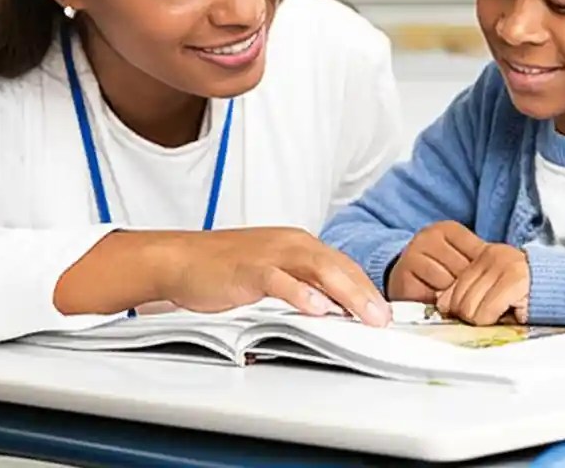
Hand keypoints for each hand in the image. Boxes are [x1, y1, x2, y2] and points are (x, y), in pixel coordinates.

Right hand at [54, 228, 390, 326]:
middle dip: (365, 294)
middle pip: (338, 266)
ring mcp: (271, 254)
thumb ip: (301, 285)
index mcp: (299, 245)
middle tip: (384, 320)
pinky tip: (316, 308)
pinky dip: (300, 293)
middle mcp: (291, 244)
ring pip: (317, 269)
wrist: (180, 259)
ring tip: (365, 316)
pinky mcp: (249, 269)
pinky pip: (280, 280)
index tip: (385, 313)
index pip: (343, 266)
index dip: (366, 289)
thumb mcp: (272, 275)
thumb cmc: (224, 269)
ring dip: (345, 294)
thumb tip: (332, 309)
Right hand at [387, 220, 487, 301]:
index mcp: (446, 229)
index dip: (484, 273)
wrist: (404, 278)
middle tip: (470, 297)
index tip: (485, 284)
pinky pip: (430, 294)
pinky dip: (437, 303)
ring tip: (452, 299)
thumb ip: (481, 261)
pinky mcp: (402, 277)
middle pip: (463, 269)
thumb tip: (508, 270)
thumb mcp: (462, 258)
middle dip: (470, 286)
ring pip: (447, 283)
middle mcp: (427, 237)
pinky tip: (436, 301)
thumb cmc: (440, 269)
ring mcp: (412, 255)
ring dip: (453, 296)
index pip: (478, 253)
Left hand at [436, 244, 529, 325]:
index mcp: (484, 254)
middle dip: (470, 316)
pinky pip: (485, 313)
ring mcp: (503, 267)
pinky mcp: (514, 282)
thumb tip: (442, 304)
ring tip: (501, 313)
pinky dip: (493, 320)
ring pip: (469, 309)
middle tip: (491, 316)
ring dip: (483, 320)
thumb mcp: (494, 287)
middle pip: (458, 300)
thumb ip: (469, 290)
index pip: (452, 286)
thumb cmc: (528, 293)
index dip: (457, 306)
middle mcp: (492, 256)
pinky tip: (509, 313)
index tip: (472, 313)